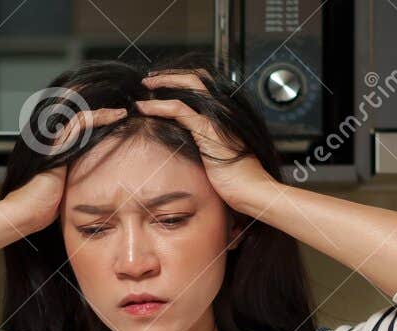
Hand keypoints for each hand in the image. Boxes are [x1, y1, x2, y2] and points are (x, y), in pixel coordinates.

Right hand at [7, 103, 127, 232]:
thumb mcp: (68, 190)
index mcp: (60, 150)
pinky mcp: (57, 140)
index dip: (100, 124)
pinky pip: (80, 121)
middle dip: (104, 115)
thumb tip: (97, 189)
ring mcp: (55, 138)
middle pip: (82, 119)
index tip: (119, 127)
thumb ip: (78, 181)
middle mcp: (56, 140)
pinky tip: (114, 117)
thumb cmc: (44, 206)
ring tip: (121, 113)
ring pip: (83, 116)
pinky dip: (99, 117)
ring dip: (105, 113)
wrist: (28, 210)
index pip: (82, 130)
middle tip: (122, 114)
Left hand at [136, 71, 282, 216]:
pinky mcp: (208, 129)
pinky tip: (144, 108)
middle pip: (195, 77)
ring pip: (187, 86)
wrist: (252, 191)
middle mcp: (225, 109)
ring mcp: (218, 117)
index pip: (204, 84)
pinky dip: (157, 106)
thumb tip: (189, 138)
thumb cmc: (240, 179)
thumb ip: (209, 140)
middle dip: (170, 75)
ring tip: (145, 87)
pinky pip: (178, 109)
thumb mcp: (222, 154)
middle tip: (150, 80)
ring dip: (162, 83)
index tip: (164, 83)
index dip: (183, 79)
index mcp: (228, 113)